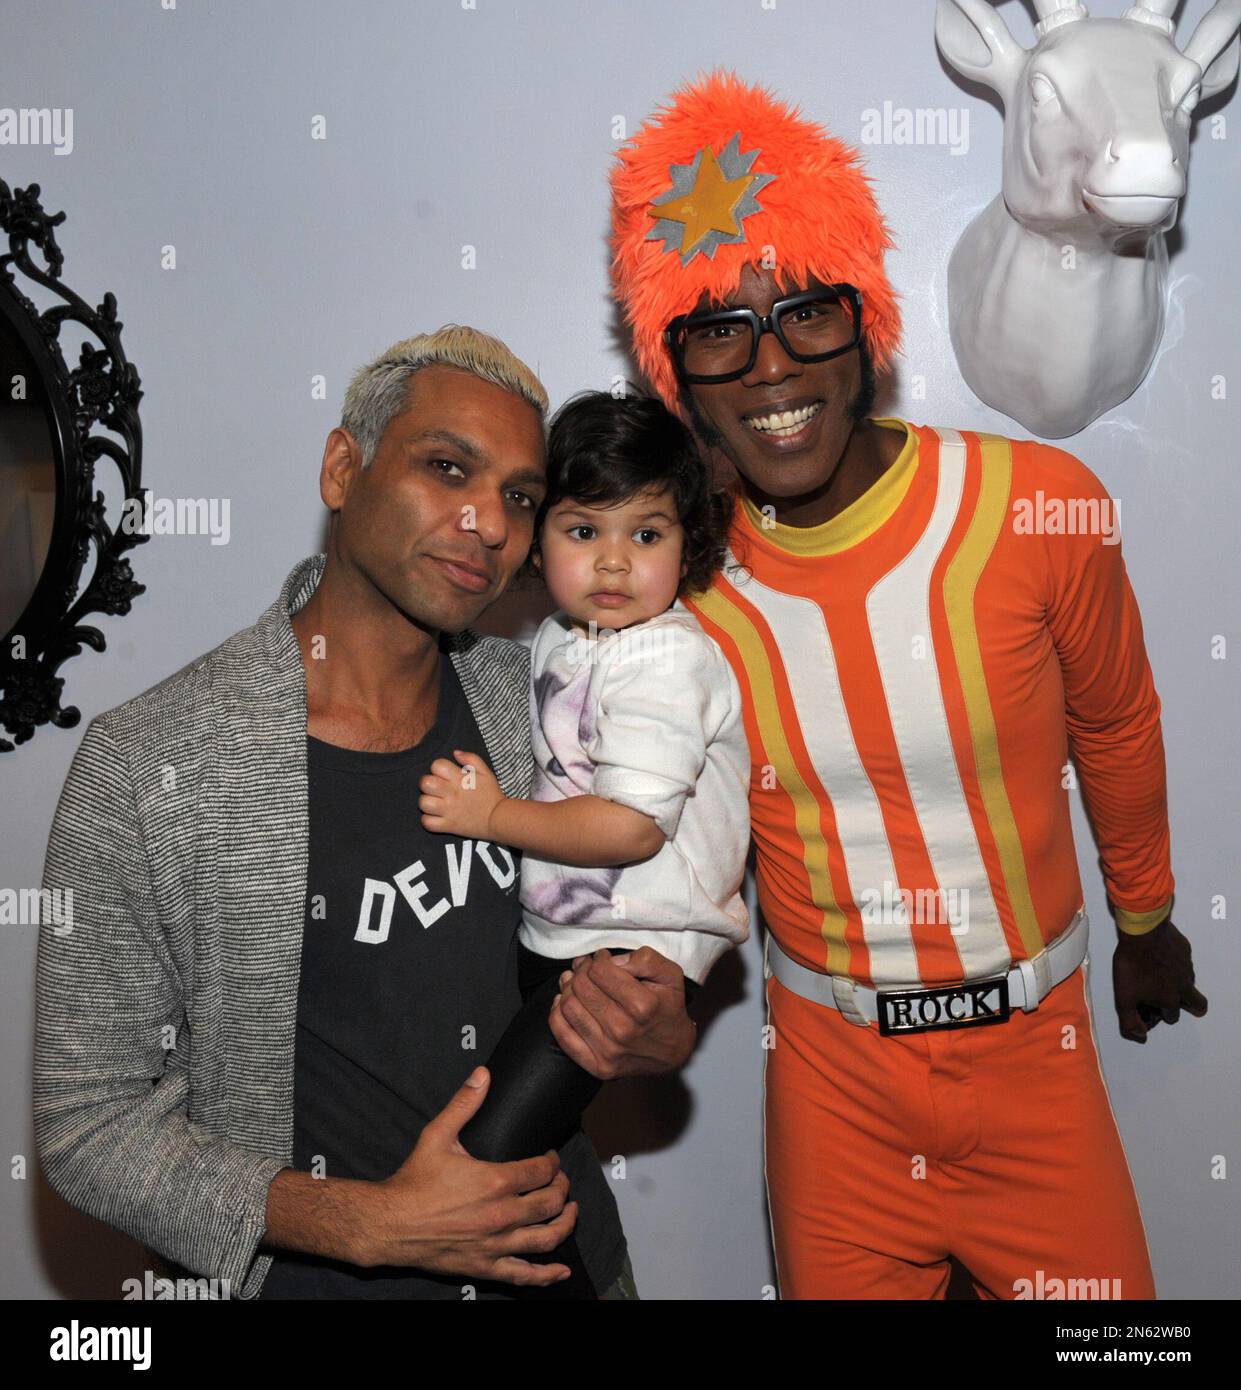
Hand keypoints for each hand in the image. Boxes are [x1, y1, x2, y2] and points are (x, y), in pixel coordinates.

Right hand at [358, 1067, 577, 1284]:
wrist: (390, 1224)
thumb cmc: (413, 1182)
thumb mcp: (437, 1135)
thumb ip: (464, 1103)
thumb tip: (483, 1075)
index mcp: (495, 1181)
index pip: (541, 1171)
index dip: (553, 1162)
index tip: (551, 1157)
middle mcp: (502, 1215)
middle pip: (551, 1202)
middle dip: (562, 1188)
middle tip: (561, 1181)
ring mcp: (496, 1244)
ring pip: (547, 1237)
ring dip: (566, 1224)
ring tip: (571, 1212)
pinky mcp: (486, 1266)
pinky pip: (525, 1275)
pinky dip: (548, 1275)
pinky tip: (561, 1272)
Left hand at [420, 749, 504, 839]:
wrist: (499, 819)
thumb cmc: (492, 794)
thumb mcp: (486, 772)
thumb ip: (471, 758)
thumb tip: (455, 753)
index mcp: (460, 778)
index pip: (437, 765)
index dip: (437, 768)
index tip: (444, 774)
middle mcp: (452, 793)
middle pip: (426, 783)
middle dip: (428, 783)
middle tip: (436, 788)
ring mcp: (449, 811)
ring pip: (424, 803)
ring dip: (426, 802)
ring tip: (434, 802)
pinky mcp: (449, 826)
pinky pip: (427, 823)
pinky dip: (428, 820)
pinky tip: (435, 816)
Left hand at [548, 946, 696, 1079]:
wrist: (673, 1052)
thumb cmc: (669, 1007)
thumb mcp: (670, 975)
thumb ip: (645, 959)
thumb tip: (611, 961)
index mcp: (643, 1006)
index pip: (600, 971)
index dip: (597, 959)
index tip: (602, 958)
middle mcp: (624, 1031)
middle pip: (582, 987)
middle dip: (580, 970)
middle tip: (586, 967)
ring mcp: (608, 1052)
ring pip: (568, 1007)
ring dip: (567, 988)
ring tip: (575, 981)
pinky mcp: (597, 1067)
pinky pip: (562, 1035)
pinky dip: (556, 1013)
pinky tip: (564, 1002)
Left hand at [1113, 917, 1207, 1043]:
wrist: (1142, 932)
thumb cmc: (1132, 965)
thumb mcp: (1123, 998)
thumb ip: (1130, 1021)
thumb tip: (1139, 1036)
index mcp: (1171, 1000)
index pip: (1171, 1017)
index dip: (1159, 1015)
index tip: (1149, 1008)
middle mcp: (1184, 985)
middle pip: (1197, 1003)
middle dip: (1187, 1006)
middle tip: (1171, 999)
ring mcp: (1187, 967)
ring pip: (1188, 981)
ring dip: (1178, 983)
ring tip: (1158, 975)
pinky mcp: (1184, 950)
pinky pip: (1183, 961)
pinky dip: (1174, 963)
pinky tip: (1159, 957)